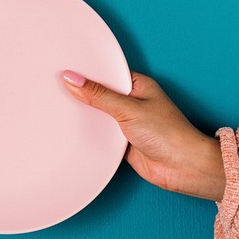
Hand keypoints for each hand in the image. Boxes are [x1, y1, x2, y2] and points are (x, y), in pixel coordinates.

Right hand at [62, 69, 225, 201]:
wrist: (182, 168)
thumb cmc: (169, 134)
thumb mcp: (128, 108)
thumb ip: (99, 95)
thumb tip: (74, 80)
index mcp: (137, 85)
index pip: (106, 73)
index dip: (86, 72)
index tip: (63, 70)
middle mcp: (131, 102)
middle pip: (99, 94)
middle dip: (82, 95)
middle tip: (56, 89)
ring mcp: (126, 123)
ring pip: (98, 116)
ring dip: (86, 117)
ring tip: (61, 110)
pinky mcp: (122, 142)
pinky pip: (100, 135)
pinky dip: (90, 135)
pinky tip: (75, 132)